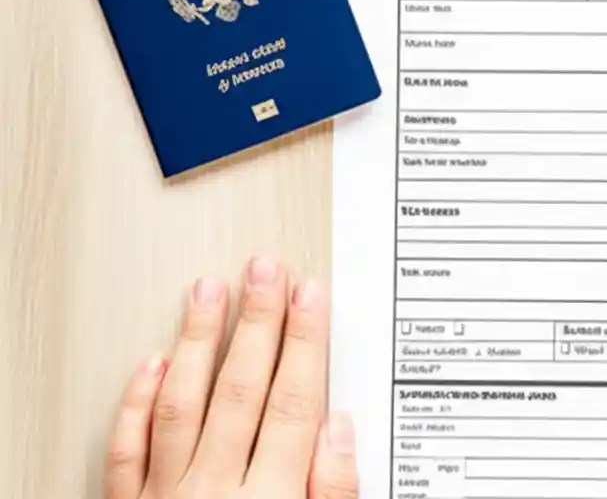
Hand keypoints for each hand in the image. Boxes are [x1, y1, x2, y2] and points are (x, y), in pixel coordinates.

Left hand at [104, 258, 358, 498]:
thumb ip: (333, 490)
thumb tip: (337, 431)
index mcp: (271, 498)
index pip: (293, 402)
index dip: (304, 341)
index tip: (309, 298)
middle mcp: (215, 491)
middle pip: (240, 389)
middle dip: (257, 321)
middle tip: (263, 272)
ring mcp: (167, 497)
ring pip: (182, 404)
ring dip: (197, 340)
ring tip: (209, 291)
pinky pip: (127, 449)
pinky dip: (137, 403)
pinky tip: (152, 363)